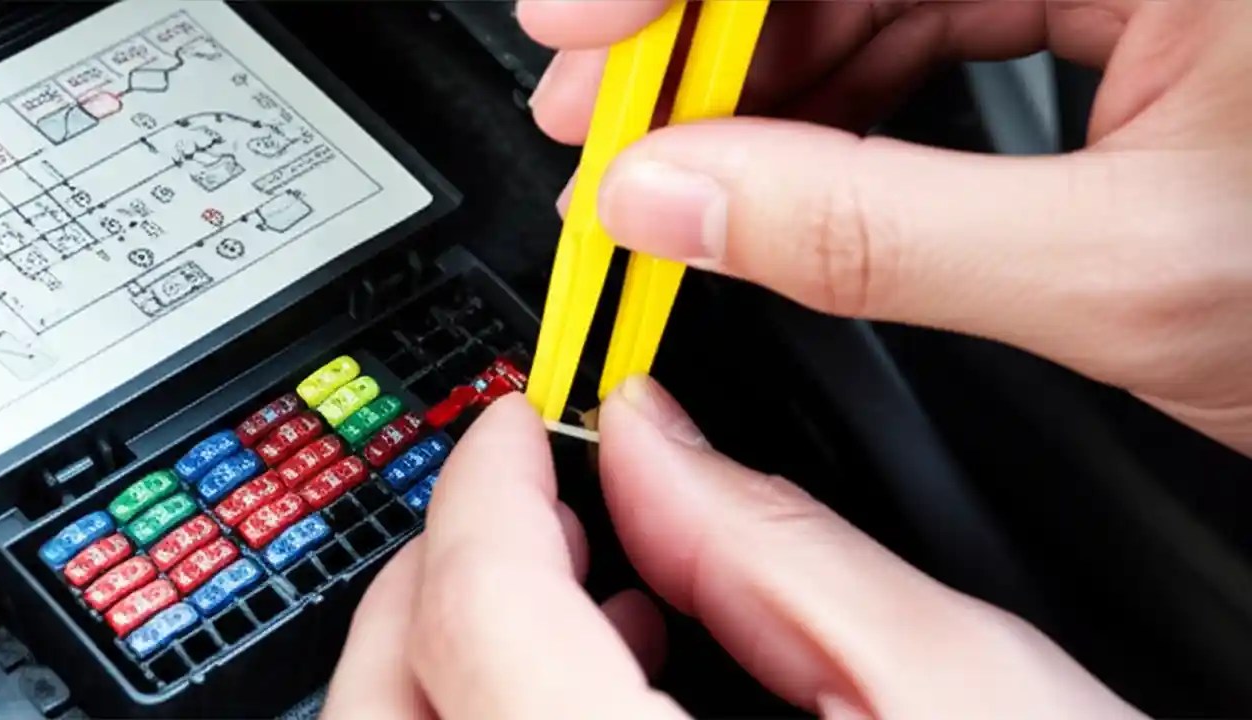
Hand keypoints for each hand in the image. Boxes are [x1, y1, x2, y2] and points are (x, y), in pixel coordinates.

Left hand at [322, 384, 1146, 717]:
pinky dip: (494, 718)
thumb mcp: (956, 682)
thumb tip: (654, 445)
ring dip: (454, 656)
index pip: (481, 621)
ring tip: (569, 588)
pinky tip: (596, 687)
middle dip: (438, 575)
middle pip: (394, 712)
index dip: (488, 491)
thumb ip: (772, 548)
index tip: (517, 430)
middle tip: (518, 501)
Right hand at [521, 0, 1251, 455]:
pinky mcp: (1125, 1)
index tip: (585, 36)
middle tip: (608, 117)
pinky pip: (942, 21)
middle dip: (711, 30)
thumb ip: (866, 234)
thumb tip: (676, 202)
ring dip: (764, 74)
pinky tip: (780, 161)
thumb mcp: (1114, 277)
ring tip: (677, 163)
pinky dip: (847, 97)